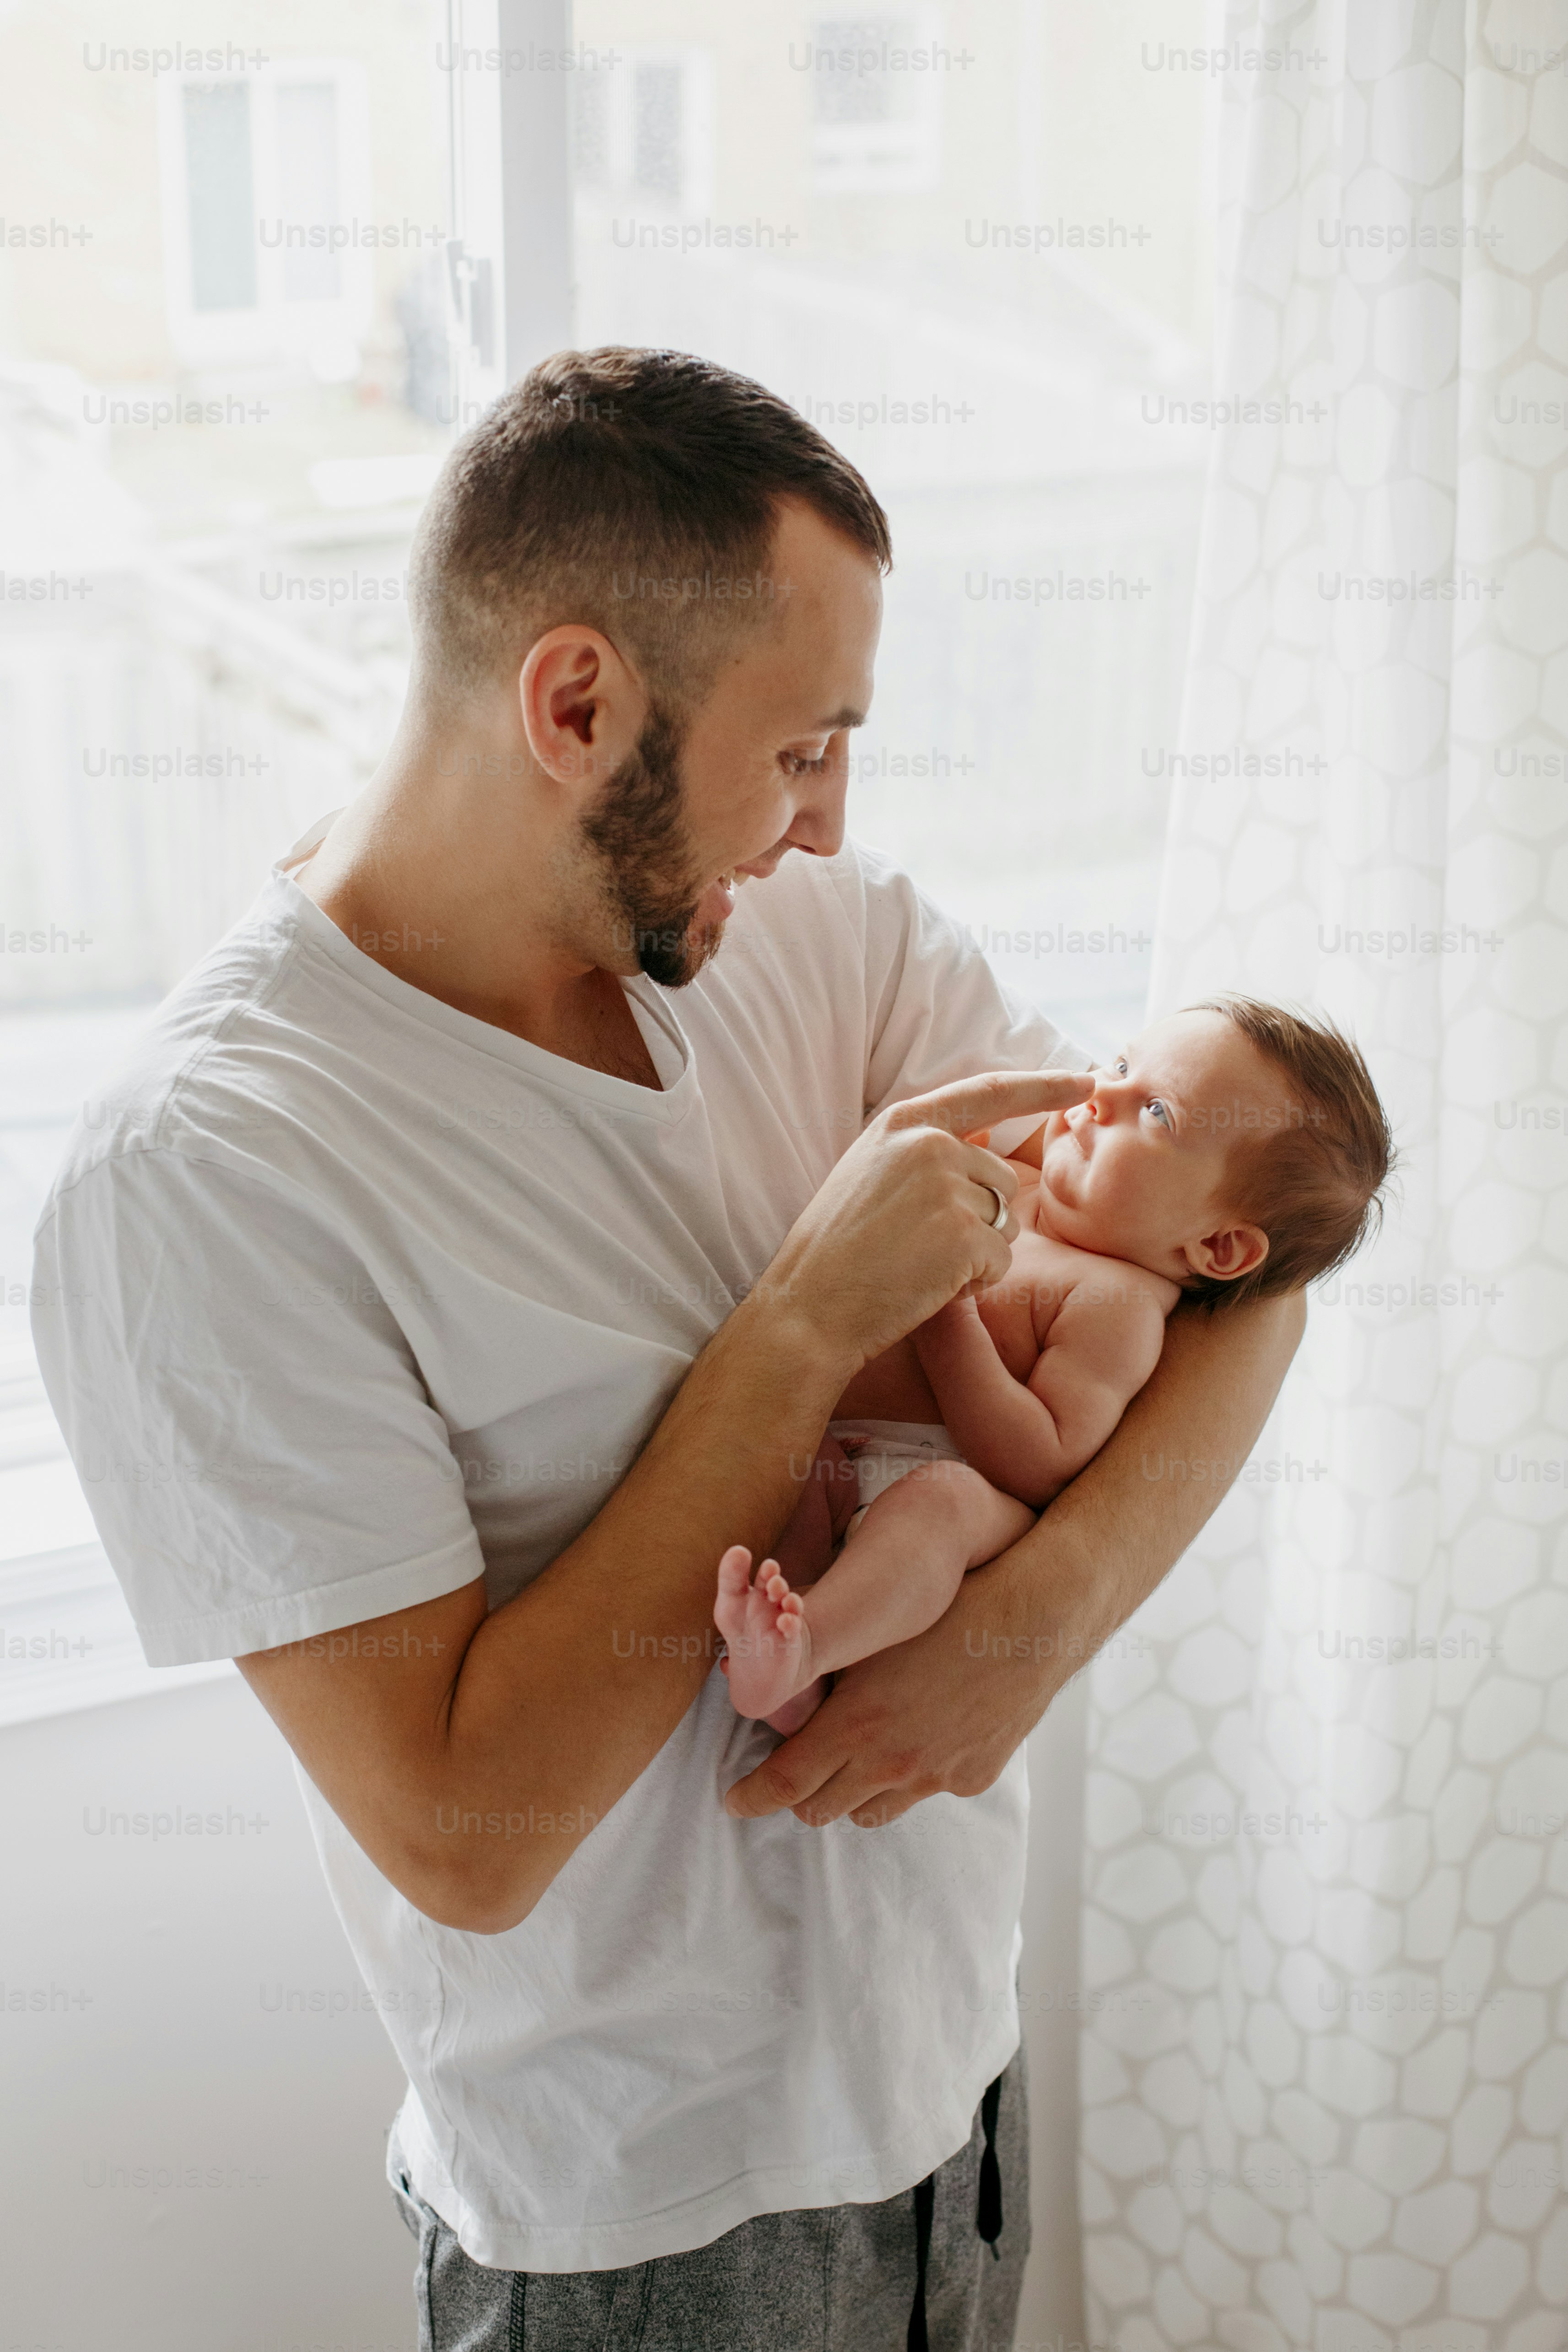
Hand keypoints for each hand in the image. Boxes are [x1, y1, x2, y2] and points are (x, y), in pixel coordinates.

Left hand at [723, 1553, 1055, 1826]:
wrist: (1031, 1620)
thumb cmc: (944, 1612)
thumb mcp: (871, 1641)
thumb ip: (823, 1679)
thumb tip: (777, 1694)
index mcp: (857, 1725)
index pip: (785, 1783)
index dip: (751, 1797)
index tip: (732, 1802)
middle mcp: (892, 1762)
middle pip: (821, 1810)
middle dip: (800, 1797)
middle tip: (794, 1775)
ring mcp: (935, 1777)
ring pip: (871, 1811)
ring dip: (854, 1792)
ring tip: (856, 1759)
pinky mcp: (971, 1779)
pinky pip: (924, 1791)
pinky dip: (912, 1774)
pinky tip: (924, 1735)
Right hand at [755, 1070, 1090, 1374]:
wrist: (807, 1307)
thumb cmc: (835, 1251)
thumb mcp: (870, 1174)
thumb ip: (922, 1152)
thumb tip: (984, 1149)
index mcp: (904, 1122)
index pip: (990, 1092)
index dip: (1044, 1085)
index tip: (1087, 1080)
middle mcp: (929, 1144)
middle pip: (1002, 1179)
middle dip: (979, 1220)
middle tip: (921, 1248)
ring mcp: (946, 1187)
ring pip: (1004, 1222)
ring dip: (976, 1253)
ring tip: (920, 1266)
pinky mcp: (962, 1234)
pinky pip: (1000, 1261)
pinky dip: (974, 1283)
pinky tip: (928, 1287)